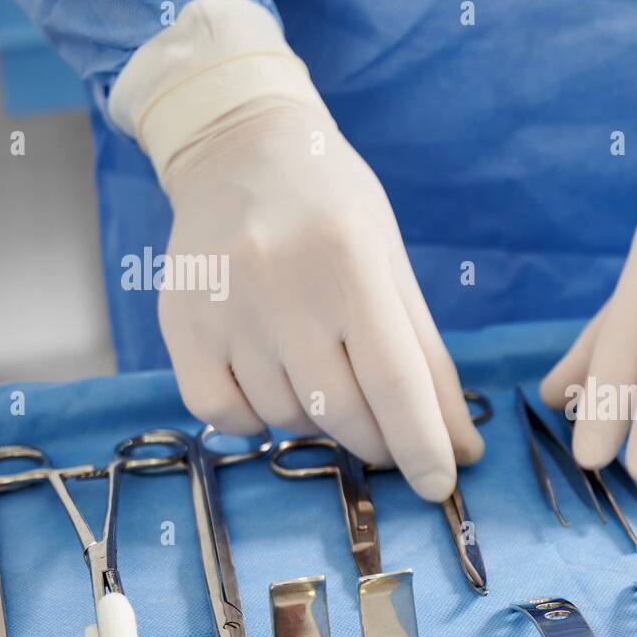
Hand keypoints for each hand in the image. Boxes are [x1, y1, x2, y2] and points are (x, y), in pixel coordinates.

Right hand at [158, 99, 482, 500]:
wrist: (239, 150)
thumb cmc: (337, 211)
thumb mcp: (394, 268)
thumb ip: (428, 360)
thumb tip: (460, 450)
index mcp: (350, 261)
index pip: (394, 379)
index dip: (422, 444)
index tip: (442, 486)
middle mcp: (280, 283)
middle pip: (341, 410)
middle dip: (379, 443)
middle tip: (391, 439)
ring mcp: (222, 306)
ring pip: (285, 418)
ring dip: (320, 423)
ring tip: (324, 375)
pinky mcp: (176, 324)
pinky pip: (224, 417)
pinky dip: (258, 423)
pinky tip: (275, 385)